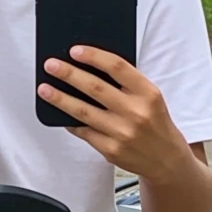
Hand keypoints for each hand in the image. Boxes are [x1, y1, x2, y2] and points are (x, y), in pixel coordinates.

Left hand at [38, 46, 187, 180]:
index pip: (117, 67)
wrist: (167, 161)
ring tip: (44, 89)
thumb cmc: (155, 124)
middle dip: (69, 74)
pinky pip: (83, 131)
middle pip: (95, 87)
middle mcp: (136, 112)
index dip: (94, 56)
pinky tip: (58, 113)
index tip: (74, 50)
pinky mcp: (111, 150)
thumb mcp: (151, 99)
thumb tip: (89, 69)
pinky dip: (69, 121)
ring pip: (83, 111)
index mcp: (148, 93)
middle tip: (51, 65)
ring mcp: (122, 133)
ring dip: (60, 98)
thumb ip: (127, 85)